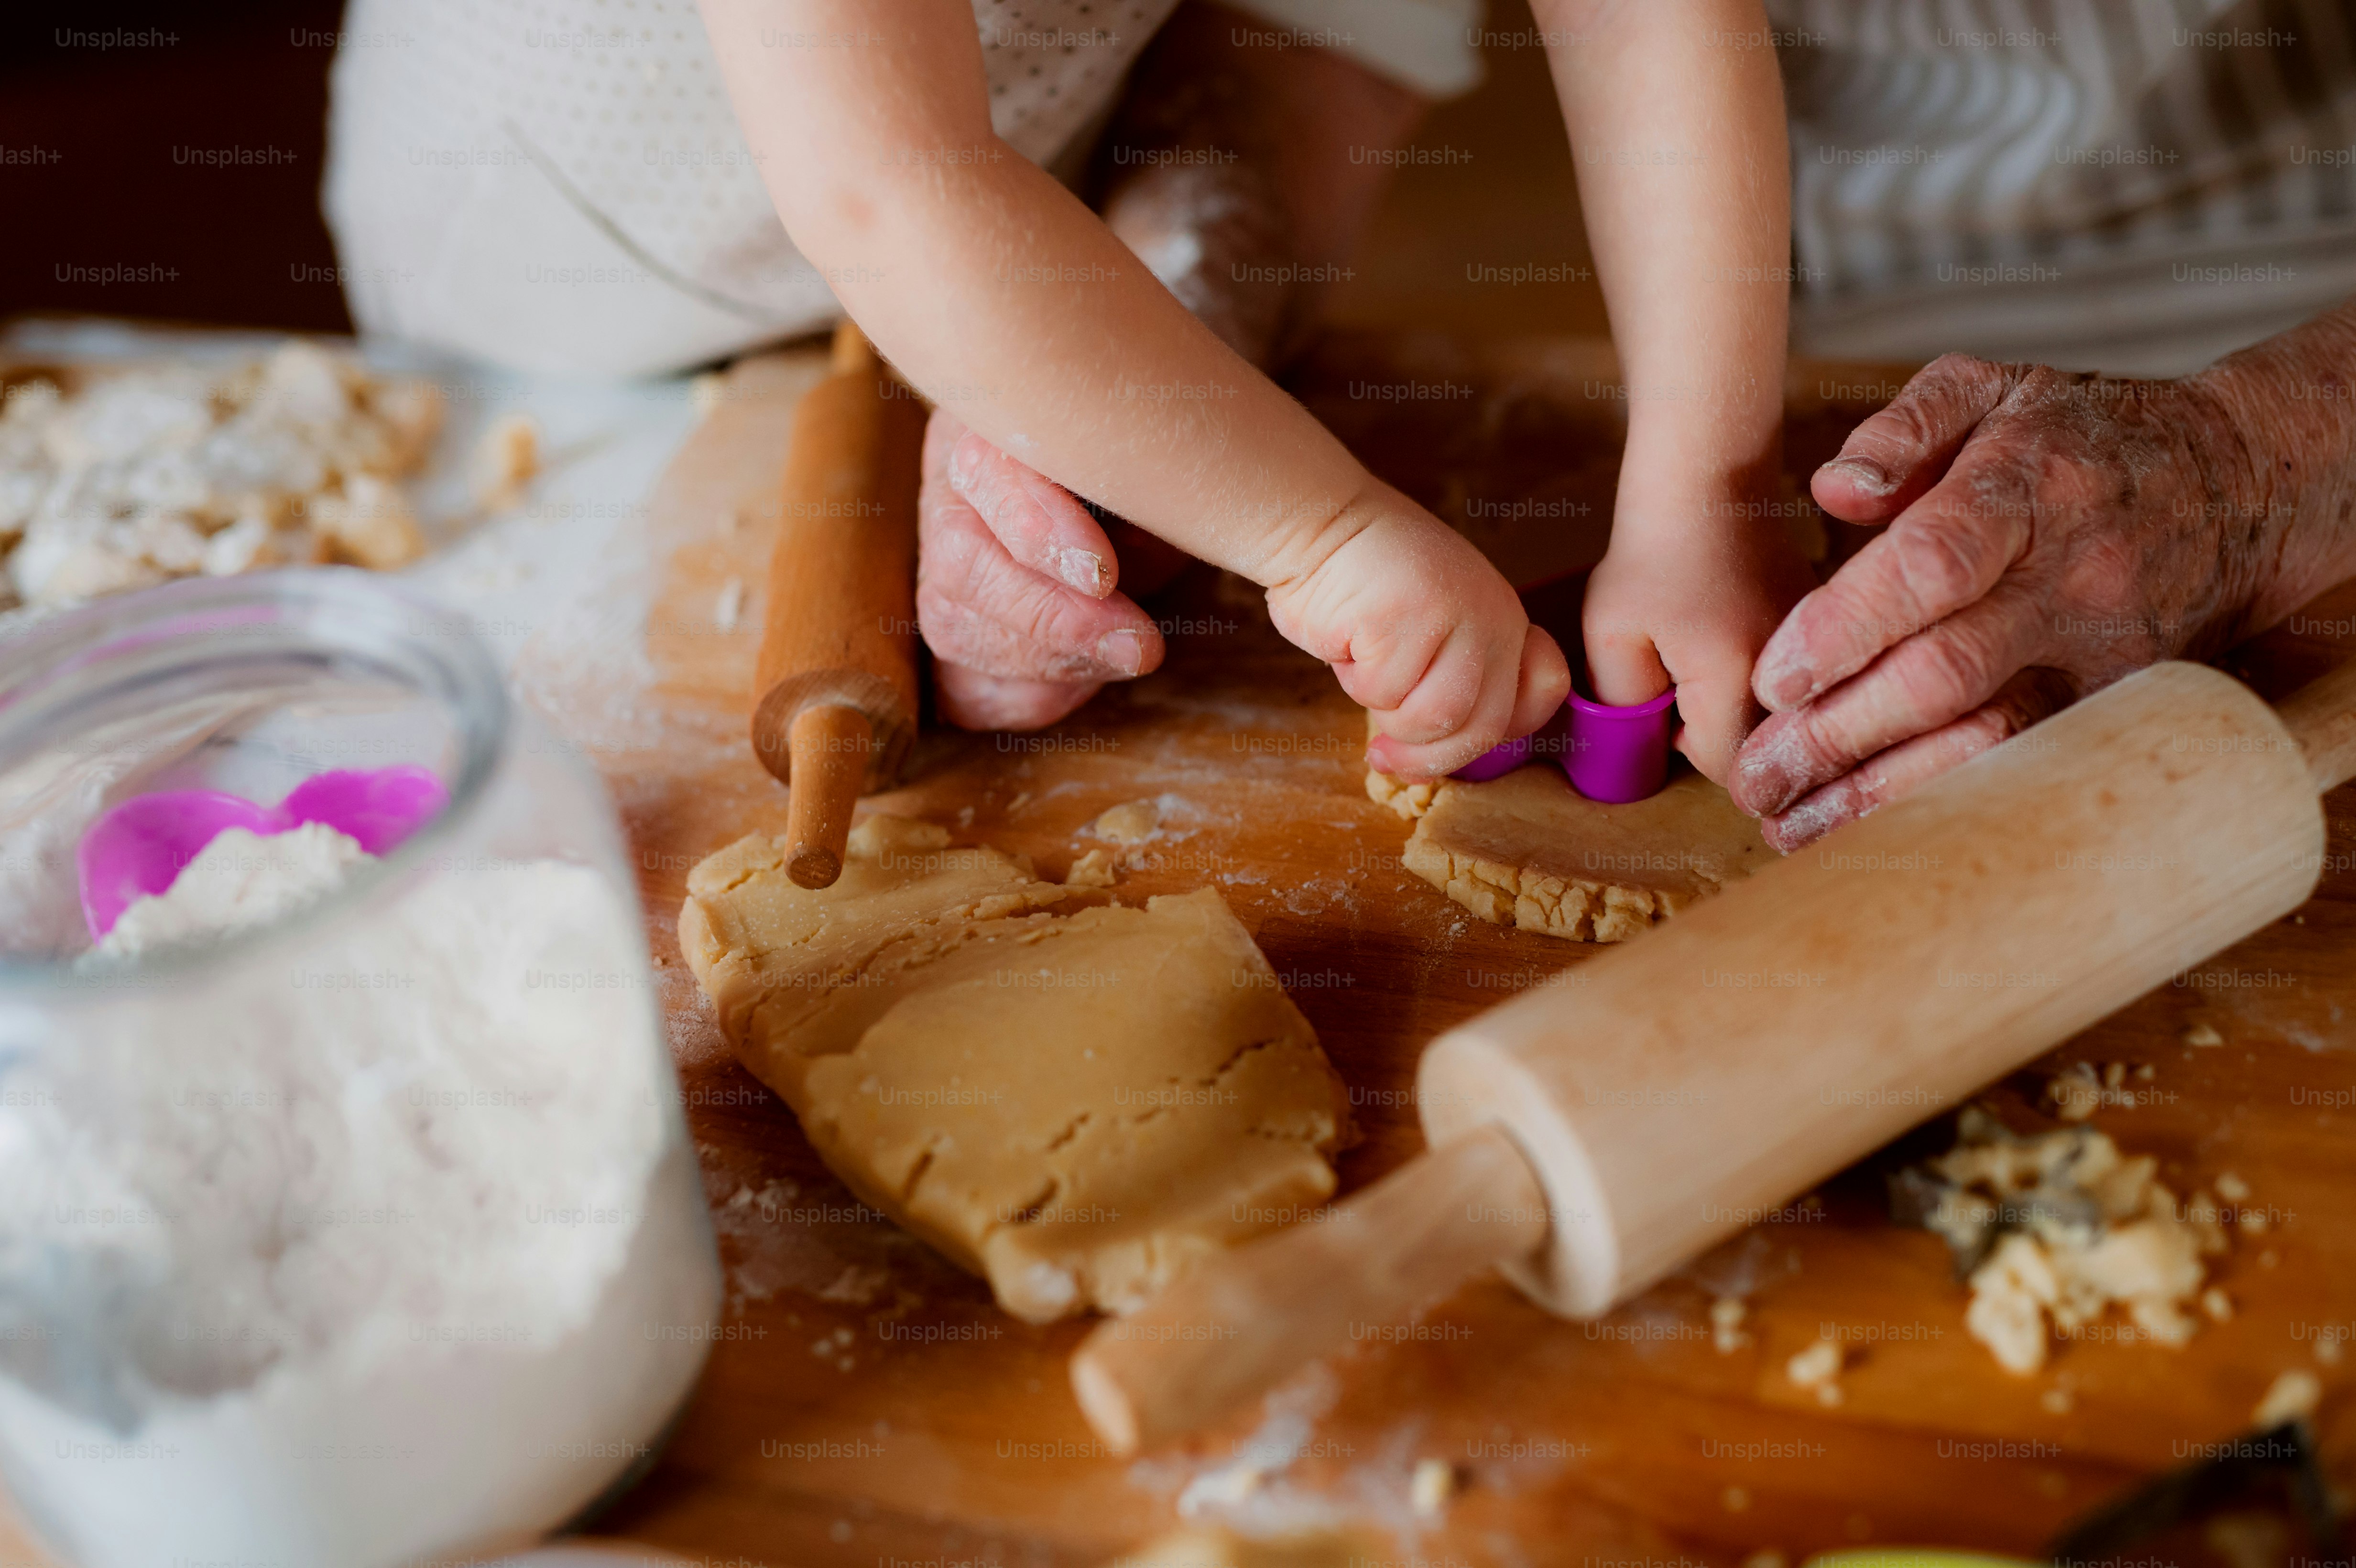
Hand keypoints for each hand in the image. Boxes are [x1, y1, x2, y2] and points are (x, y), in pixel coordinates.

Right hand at [915, 410, 1176, 729]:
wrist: (1128, 502)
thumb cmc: (1149, 470)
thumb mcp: (1157, 467)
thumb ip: (1142, 501)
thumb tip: (1119, 574)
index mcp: (992, 425)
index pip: (986, 469)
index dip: (1038, 529)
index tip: (1103, 576)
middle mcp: (951, 489)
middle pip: (961, 563)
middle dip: (1052, 616)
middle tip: (1139, 645)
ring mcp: (939, 562)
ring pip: (957, 626)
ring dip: (1052, 659)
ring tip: (1132, 655)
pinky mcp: (954, 628)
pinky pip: (966, 687)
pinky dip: (1033, 695)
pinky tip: (1088, 680)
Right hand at [1274, 484, 1570, 779]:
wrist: (1322, 524)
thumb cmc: (1368, 590)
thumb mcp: (1433, 630)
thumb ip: (1456, 679)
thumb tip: (1442, 756)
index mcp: (1506, 617)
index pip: (1545, 690)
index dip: (1498, 727)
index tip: (1446, 739)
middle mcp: (1492, 615)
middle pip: (1484, 726)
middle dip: (1427, 756)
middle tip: (1384, 757)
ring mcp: (1454, 615)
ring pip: (1432, 719)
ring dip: (1387, 713)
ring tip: (1364, 671)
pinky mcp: (1404, 618)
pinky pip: (1382, 690)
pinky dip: (1354, 677)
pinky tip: (1348, 637)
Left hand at [1582, 498, 1816, 783]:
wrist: (1710, 483)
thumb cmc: (1652, 555)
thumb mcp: (1612, 639)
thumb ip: (1624, 711)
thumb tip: (1646, 756)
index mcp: (1748, 678)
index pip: (1732, 771)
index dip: (1686, 749)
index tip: (1665, 699)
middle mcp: (1808, 674)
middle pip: (1765, 756)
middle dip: (1717, 734)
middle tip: (1682, 669)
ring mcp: (1831, 656)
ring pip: (1784, 726)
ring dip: (1741, 708)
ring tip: (1707, 649)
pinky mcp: (1833, 641)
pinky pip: (1802, 692)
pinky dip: (1767, 682)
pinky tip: (1735, 638)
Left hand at [1729, 353, 2269, 848]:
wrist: (2236, 485)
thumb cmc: (2079, 438)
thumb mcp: (1992, 390)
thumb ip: (1904, 427)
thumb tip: (1836, 489)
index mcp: (2027, 490)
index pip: (1931, 564)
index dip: (1847, 628)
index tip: (1773, 679)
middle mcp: (2070, 581)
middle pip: (1948, 672)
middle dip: (1841, 733)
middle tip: (1756, 774)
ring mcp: (2103, 655)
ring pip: (1990, 741)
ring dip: (1882, 793)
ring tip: (1789, 822)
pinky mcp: (2120, 708)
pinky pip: (2024, 769)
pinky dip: (1941, 808)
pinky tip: (1863, 832)